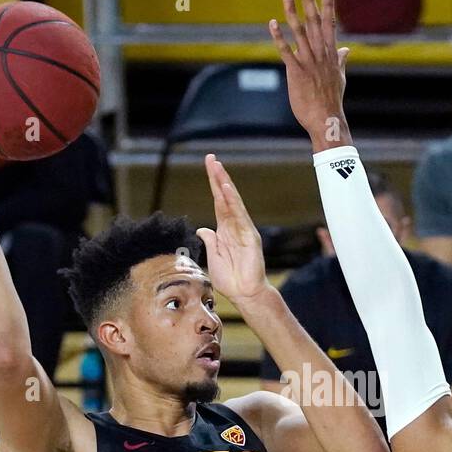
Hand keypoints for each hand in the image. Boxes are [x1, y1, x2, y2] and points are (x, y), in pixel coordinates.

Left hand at [196, 154, 268, 304]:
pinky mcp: (249, 235)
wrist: (245, 293)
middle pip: (224, 196)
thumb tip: (202, 229)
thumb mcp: (214, 257)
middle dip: (217, 177)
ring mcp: (243, 229)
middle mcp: (234, 226)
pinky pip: (239, 215)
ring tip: (217, 167)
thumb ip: (210, 241)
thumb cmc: (231, 279)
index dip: (213, 185)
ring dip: (224, 184)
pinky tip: (226, 188)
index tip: (209, 167)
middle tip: (211, 158)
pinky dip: (233, 201)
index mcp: (224, 230)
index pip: (218, 202)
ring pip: (232, 202)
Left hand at [268, 0, 350, 148]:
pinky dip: (279, 37)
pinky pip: (286, 51)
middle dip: (310, 1)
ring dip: (292, 12)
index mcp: (330, 55)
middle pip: (315, 22)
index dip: (328, 6)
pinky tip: (272, 24)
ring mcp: (309, 63)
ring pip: (300, 32)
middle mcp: (321, 55)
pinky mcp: (297, 72)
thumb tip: (346, 50)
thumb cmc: (331, 101)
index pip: (330, 25)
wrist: (326, 120)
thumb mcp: (340, 78)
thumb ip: (341, 61)